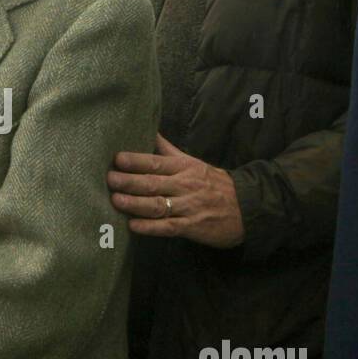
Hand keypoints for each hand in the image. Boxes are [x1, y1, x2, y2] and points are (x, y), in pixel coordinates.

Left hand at [108, 134, 244, 247]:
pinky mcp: (192, 227)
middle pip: (153, 182)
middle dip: (130, 181)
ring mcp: (189, 207)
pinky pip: (168, 227)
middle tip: (110, 179)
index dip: (136, 161)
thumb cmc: (213, 183)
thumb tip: (148, 131)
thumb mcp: (193, 163)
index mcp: (184, 167)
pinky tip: (133, 226)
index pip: (156, 162)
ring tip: (116, 200)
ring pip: (158, 205)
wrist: (248, 208)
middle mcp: (185, 185)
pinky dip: (150, 227)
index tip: (117, 159)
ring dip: (135, 203)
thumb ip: (168, 150)